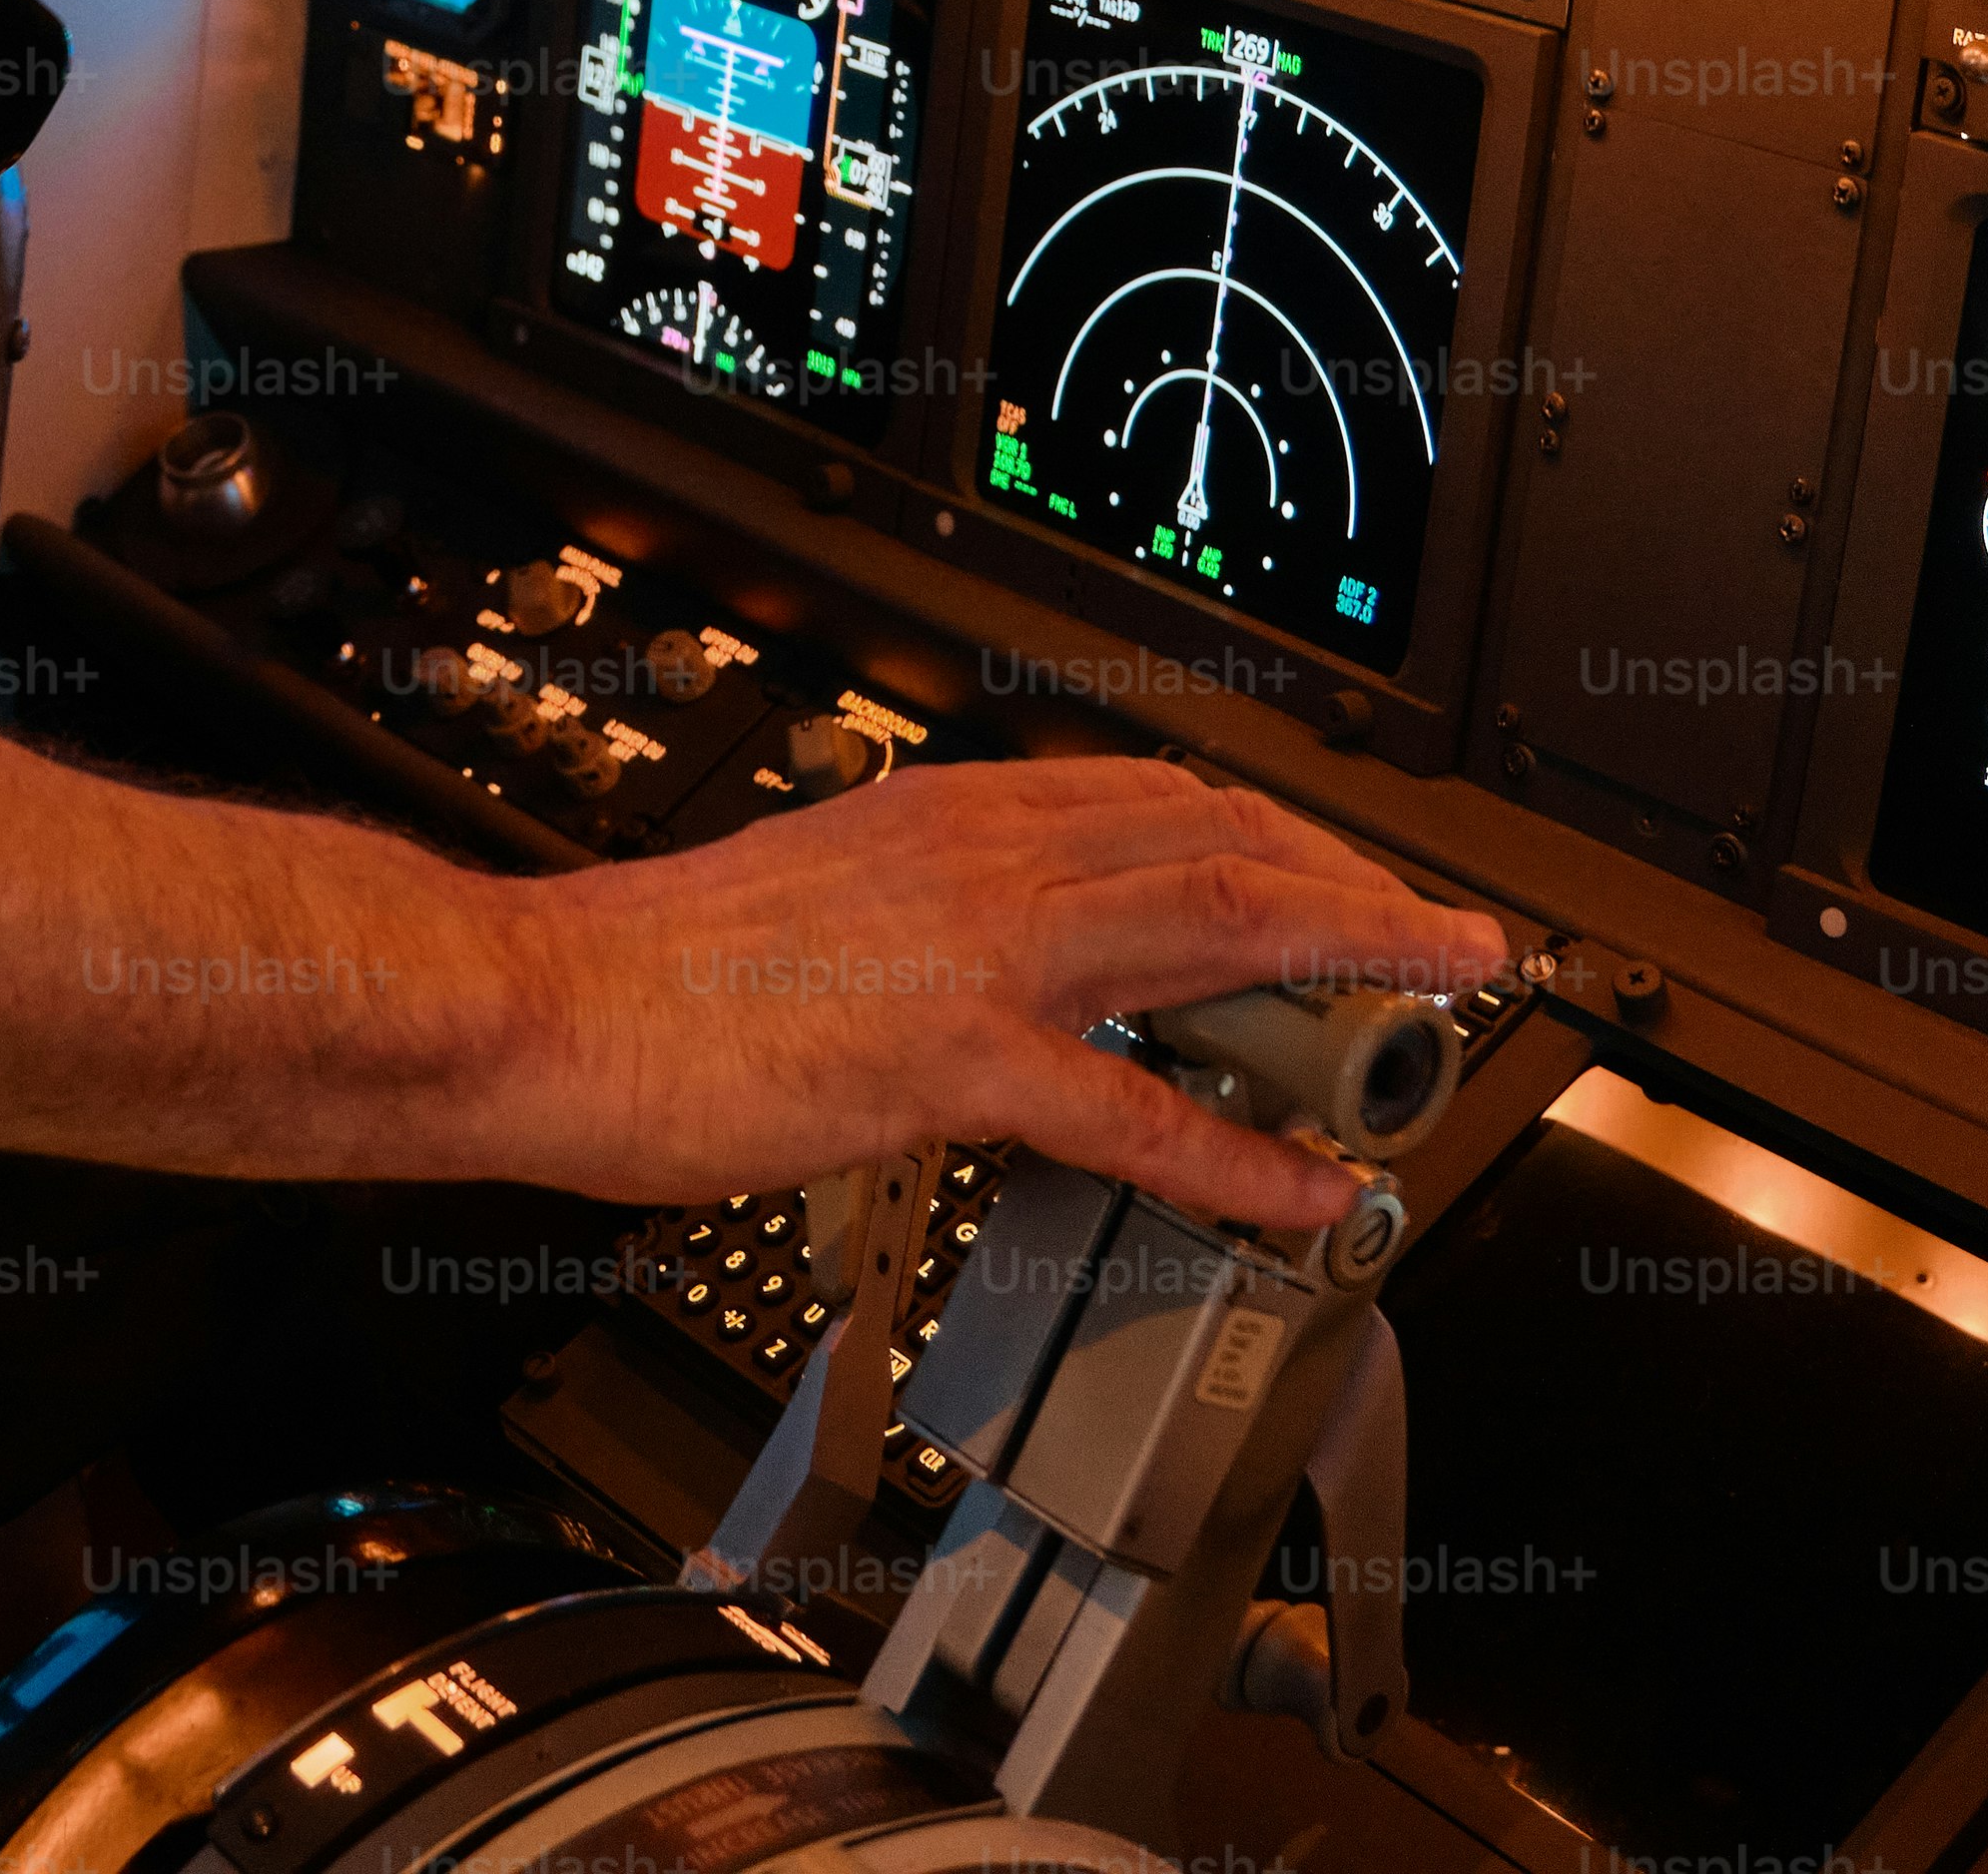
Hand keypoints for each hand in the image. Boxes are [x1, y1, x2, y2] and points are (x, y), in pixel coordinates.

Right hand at [506, 755, 1511, 1229]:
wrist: (540, 1002)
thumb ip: (899, 918)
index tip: (1336, 875)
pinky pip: (1141, 1108)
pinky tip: (1312, 1189)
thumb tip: (944, 964)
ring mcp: (978, 949)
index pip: (1150, 798)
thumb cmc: (639, 974)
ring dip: (1357, 954)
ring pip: (1219, 919)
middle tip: (1444, 934)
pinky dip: (1248, 1151)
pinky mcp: (955, 1055)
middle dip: (1354, 881)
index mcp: (940, 816)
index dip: (1269, 837)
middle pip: (1220, 836)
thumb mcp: (801, 900)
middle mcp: (979, 853)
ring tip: (1447, 993)